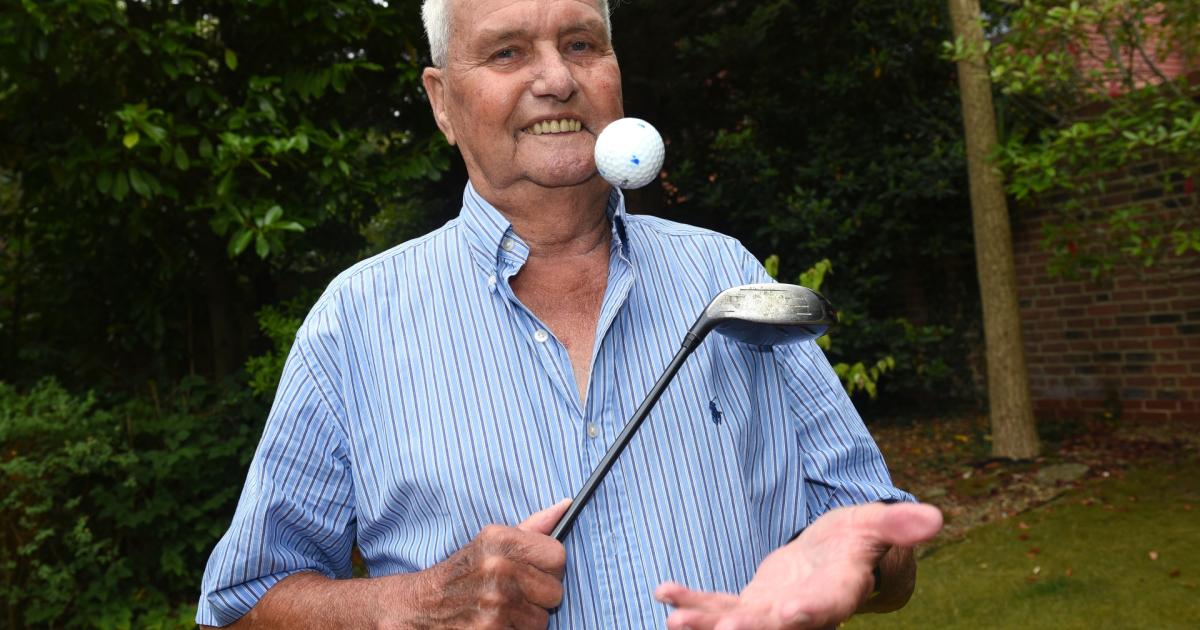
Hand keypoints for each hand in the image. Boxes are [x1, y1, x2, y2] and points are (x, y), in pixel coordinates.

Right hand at [408, 499, 570, 628]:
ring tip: (502, 610)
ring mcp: (495, 603)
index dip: (551, 569)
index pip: (557, 556)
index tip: (538, 573)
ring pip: (541, 620)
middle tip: (516, 595)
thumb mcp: (491, 542)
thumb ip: (531, 528)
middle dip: (539, 598)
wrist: (421, 606)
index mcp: (500, 540)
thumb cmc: (463, 573)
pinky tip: (495, 624)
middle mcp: (499, 569)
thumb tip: (565, 506)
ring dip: (525, 620)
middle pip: (555, 592)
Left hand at [655, 502, 942, 629]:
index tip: (789, 614)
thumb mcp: (880, 526)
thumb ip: (901, 526)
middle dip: (746, 628)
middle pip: (775, 625)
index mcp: (839, 592)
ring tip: (674, 623)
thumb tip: (933, 519)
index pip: (826, 606)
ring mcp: (774, 614)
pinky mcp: (752, 606)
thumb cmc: (863, 542)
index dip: (809, 612)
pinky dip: (692, 600)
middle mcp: (804, 613)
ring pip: (739, 623)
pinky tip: (663, 593)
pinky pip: (718, 605)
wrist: (838, 561)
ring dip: (706, 624)